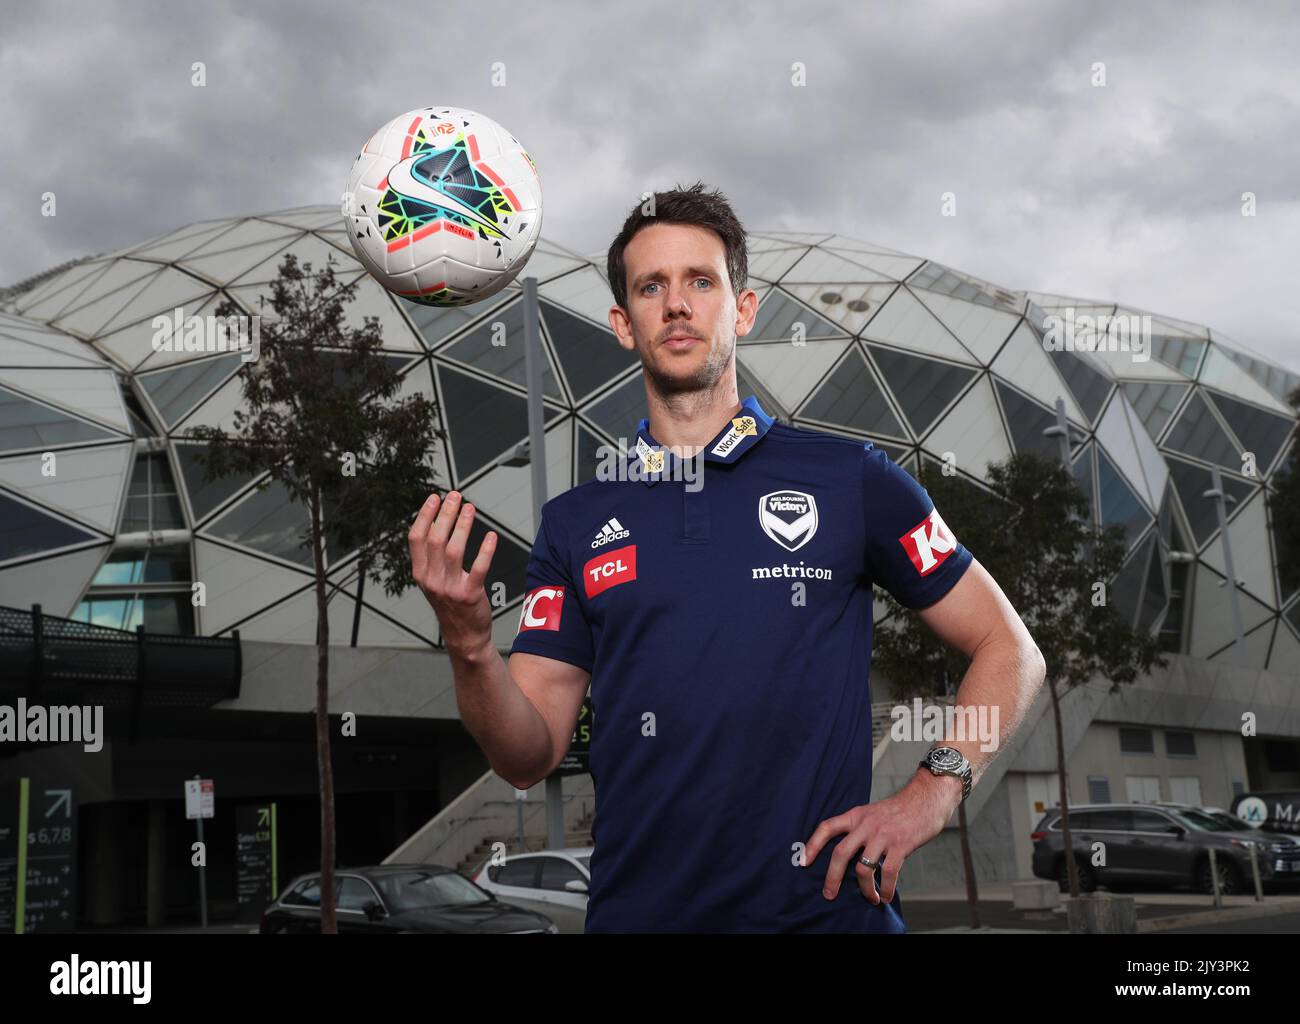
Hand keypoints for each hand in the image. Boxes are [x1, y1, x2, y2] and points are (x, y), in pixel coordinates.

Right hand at [408, 490, 497, 655]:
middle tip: (455, 496)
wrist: (463, 636)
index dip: (424, 515)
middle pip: (435, 539)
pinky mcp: (470, 595)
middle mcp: (431, 580)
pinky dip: (485, 550)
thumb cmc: (450, 604)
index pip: (416, 538)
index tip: (434, 498)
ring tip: (470, 508)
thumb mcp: (433, 580)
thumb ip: (432, 555)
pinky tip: (491, 536)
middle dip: (445, 514)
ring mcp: (450, 588)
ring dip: (462, 526)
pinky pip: (479, 569)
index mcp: (420, 573)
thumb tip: (436, 521)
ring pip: (454, 550)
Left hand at [801, 771, 959, 904]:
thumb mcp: (872, 812)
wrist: (926, 799)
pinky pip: (888, 873)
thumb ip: (860, 828)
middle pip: (840, 853)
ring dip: (864, 889)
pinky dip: (885, 889)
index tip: (803, 862)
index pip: (827, 827)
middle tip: (829, 894)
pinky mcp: (900, 845)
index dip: (813, 845)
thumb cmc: (899, 809)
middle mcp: (866, 825)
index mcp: (856, 815)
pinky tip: (885, 895)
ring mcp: (883, 835)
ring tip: (869, 898)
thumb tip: (849, 855)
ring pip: (863, 868)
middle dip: (832, 877)